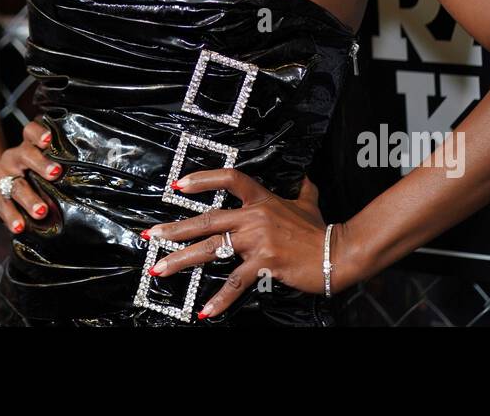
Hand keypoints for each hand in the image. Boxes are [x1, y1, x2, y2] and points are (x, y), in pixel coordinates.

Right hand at [0, 119, 62, 231]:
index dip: (38, 133)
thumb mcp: (32, 171)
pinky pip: (1, 205)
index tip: (48, 139)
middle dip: (41, 164)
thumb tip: (82, 191)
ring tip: (42, 211)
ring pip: (15, 185)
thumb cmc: (21, 180)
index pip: (30, 132)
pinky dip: (11, 217)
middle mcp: (12, 159)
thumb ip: (50, 176)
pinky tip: (19, 227)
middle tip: (56, 173)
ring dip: (29, 198)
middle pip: (24, 155)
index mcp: (26, 150)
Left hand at [143, 171, 346, 318]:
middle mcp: (254, 217)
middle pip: (207, 220)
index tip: (177, 186)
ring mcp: (257, 240)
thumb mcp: (308, 204)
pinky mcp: (264, 264)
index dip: (202, 180)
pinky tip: (205, 312)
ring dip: (182, 260)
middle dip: (175, 228)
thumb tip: (304, 177)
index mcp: (262, 200)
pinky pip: (236, 282)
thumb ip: (302, 191)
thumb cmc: (321, 231)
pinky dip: (220, 299)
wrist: (338, 253)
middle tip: (151, 235)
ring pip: (211, 248)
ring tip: (160, 269)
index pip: (229, 179)